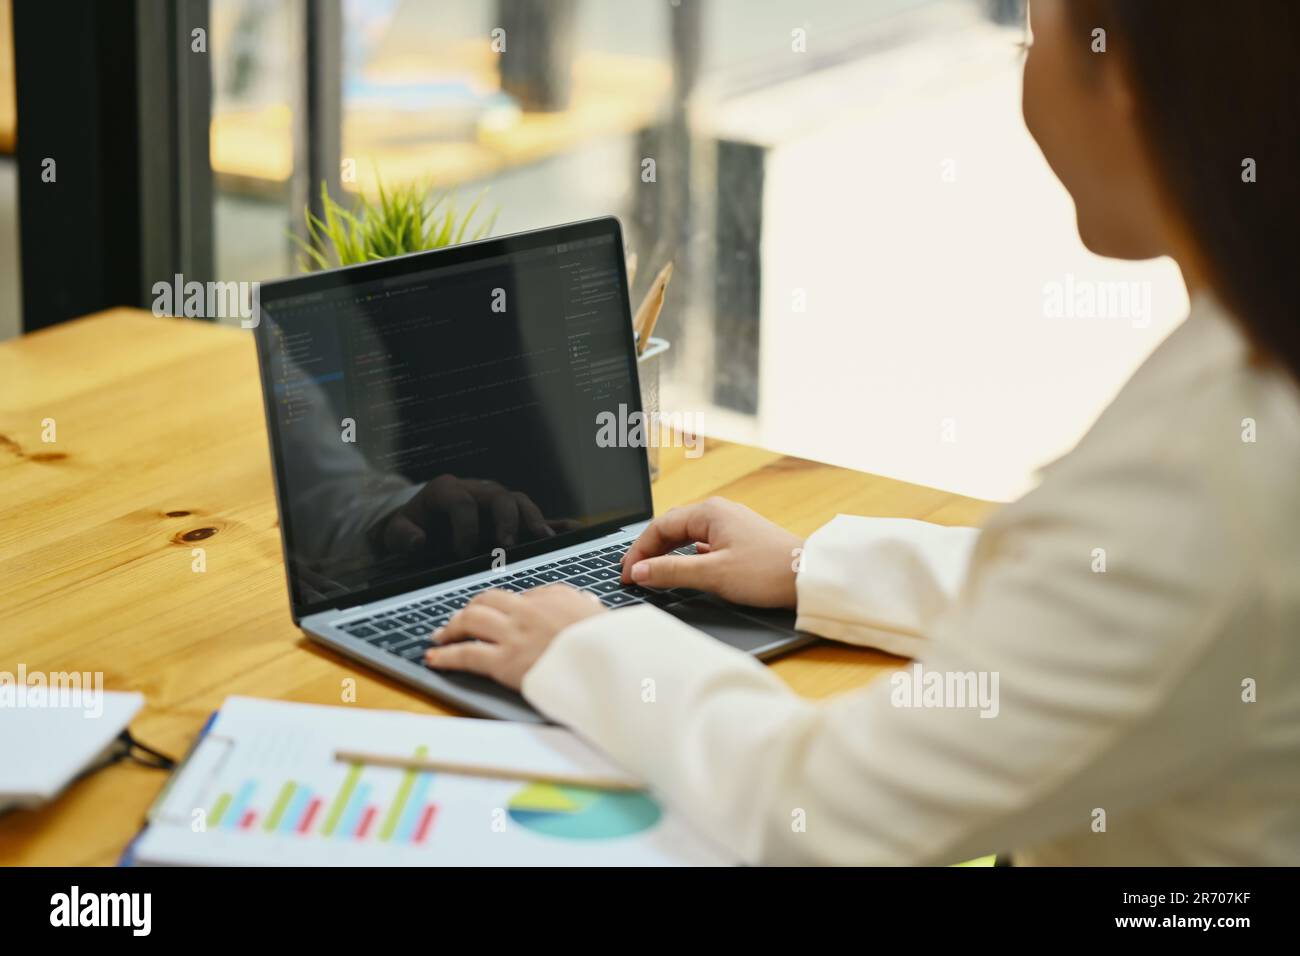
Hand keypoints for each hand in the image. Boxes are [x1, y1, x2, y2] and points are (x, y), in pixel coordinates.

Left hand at [381, 475, 553, 557]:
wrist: (423, 526)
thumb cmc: (411, 529)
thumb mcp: (397, 532)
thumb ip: (402, 535)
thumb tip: (418, 541)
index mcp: (447, 491)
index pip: (460, 500)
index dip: (463, 525)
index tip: (462, 552)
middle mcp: (476, 492)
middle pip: (498, 497)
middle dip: (505, 520)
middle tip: (506, 545)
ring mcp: (496, 504)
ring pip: (521, 503)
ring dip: (533, 521)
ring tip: (543, 541)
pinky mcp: (510, 519)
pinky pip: (536, 517)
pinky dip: (554, 523)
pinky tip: (573, 532)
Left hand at [423, 585, 606, 689]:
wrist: (608, 664)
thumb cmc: (609, 644)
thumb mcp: (601, 614)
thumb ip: (586, 606)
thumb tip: (586, 600)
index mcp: (553, 596)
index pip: (519, 596)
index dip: (504, 607)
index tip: (497, 616)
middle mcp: (528, 610)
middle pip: (487, 601)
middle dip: (470, 609)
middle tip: (459, 620)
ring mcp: (513, 634)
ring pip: (470, 620)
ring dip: (451, 627)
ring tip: (440, 636)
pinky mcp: (504, 661)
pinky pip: (466, 654)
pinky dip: (445, 656)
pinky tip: (434, 658)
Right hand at [620, 497, 803, 607]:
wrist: (810, 577)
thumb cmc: (766, 572)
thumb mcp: (712, 574)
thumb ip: (671, 572)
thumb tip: (639, 571)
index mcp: (709, 512)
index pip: (659, 527)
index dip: (638, 551)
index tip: (627, 574)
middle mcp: (719, 512)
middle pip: (671, 528)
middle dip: (649, 550)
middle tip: (634, 574)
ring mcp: (731, 525)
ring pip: (688, 535)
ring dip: (668, 553)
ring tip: (652, 572)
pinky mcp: (741, 540)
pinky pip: (704, 543)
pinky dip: (687, 555)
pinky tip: (686, 567)